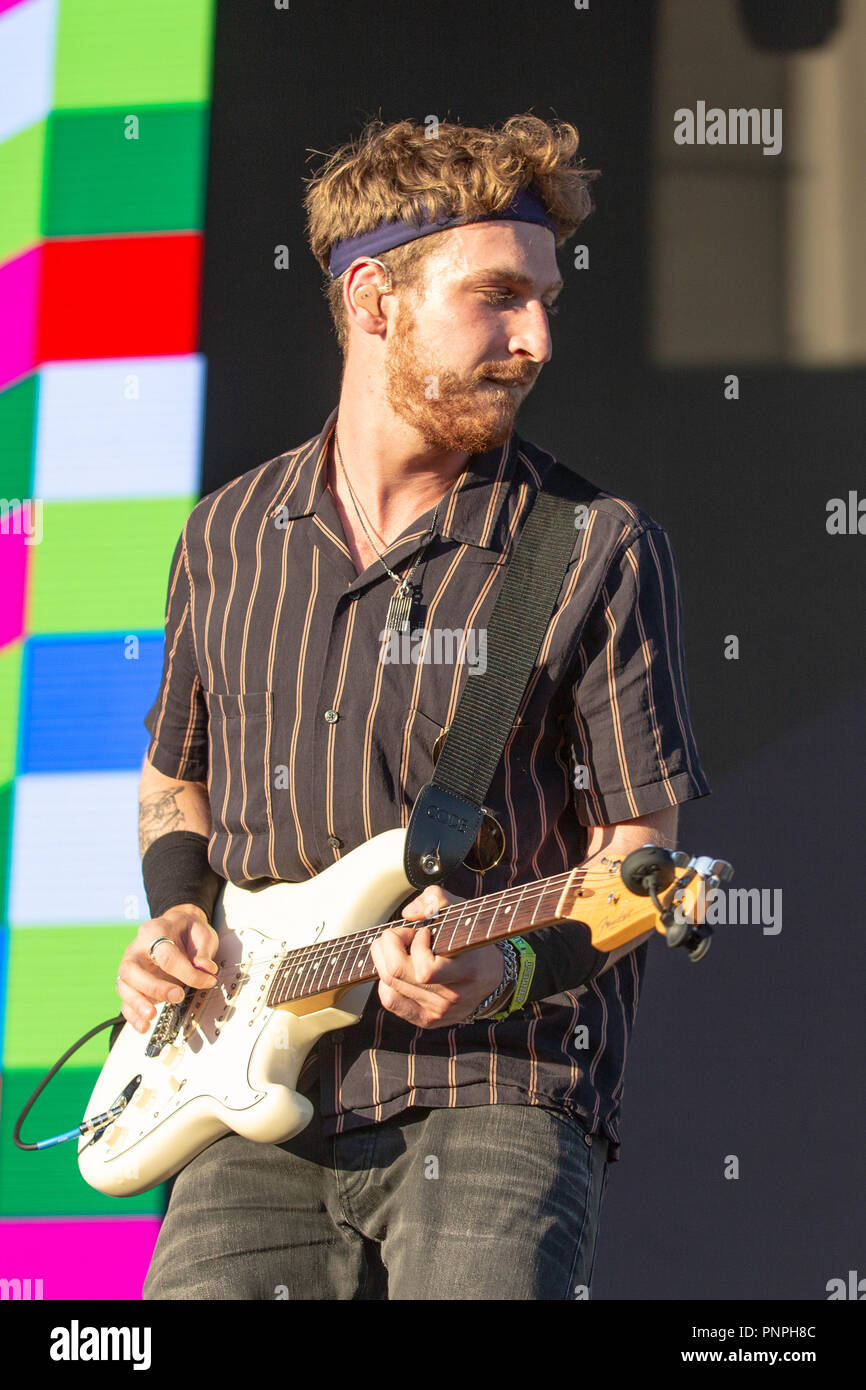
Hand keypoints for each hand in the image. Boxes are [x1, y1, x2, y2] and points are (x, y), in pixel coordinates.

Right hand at [116, 904, 218, 1033]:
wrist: (177, 928)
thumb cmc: (188, 931)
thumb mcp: (202, 932)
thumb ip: (204, 951)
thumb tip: (206, 969)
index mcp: (154, 931)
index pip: (165, 955)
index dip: (187, 971)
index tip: (207, 981)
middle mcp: (136, 949)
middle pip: (132, 970)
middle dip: (153, 987)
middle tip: (176, 996)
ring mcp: (131, 967)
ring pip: (124, 986)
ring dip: (137, 1003)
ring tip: (151, 1016)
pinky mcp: (132, 984)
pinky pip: (125, 1001)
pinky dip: (133, 1015)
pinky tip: (144, 1026)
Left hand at [369, 885, 506, 1028]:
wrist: (493, 978)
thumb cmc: (473, 939)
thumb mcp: (463, 911)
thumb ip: (437, 899)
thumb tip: (408, 913)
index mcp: (468, 970)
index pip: (425, 969)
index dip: (414, 943)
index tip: (422, 931)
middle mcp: (452, 996)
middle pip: (397, 974)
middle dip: (389, 945)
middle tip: (402, 934)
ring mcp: (439, 1012)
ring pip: (390, 987)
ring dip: (385, 960)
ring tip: (400, 950)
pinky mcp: (428, 1020)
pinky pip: (391, 1002)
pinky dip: (385, 983)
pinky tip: (399, 970)